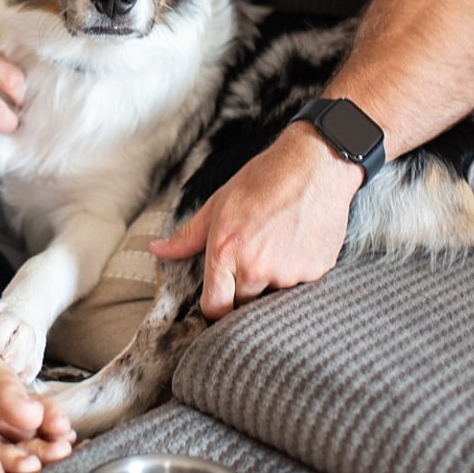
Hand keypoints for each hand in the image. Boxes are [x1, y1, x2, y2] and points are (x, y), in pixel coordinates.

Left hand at [150, 123, 362, 319]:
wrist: (315, 165)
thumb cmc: (263, 180)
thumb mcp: (218, 205)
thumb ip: (187, 237)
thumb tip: (156, 250)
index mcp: (226, 254)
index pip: (215, 309)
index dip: (216, 305)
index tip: (220, 295)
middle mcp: (257, 270)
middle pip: (245, 305)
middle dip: (244, 288)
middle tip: (253, 255)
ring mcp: (290, 274)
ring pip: (275, 295)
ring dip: (273, 279)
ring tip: (277, 243)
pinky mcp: (316, 272)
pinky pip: (302, 283)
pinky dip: (298, 269)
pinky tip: (297, 241)